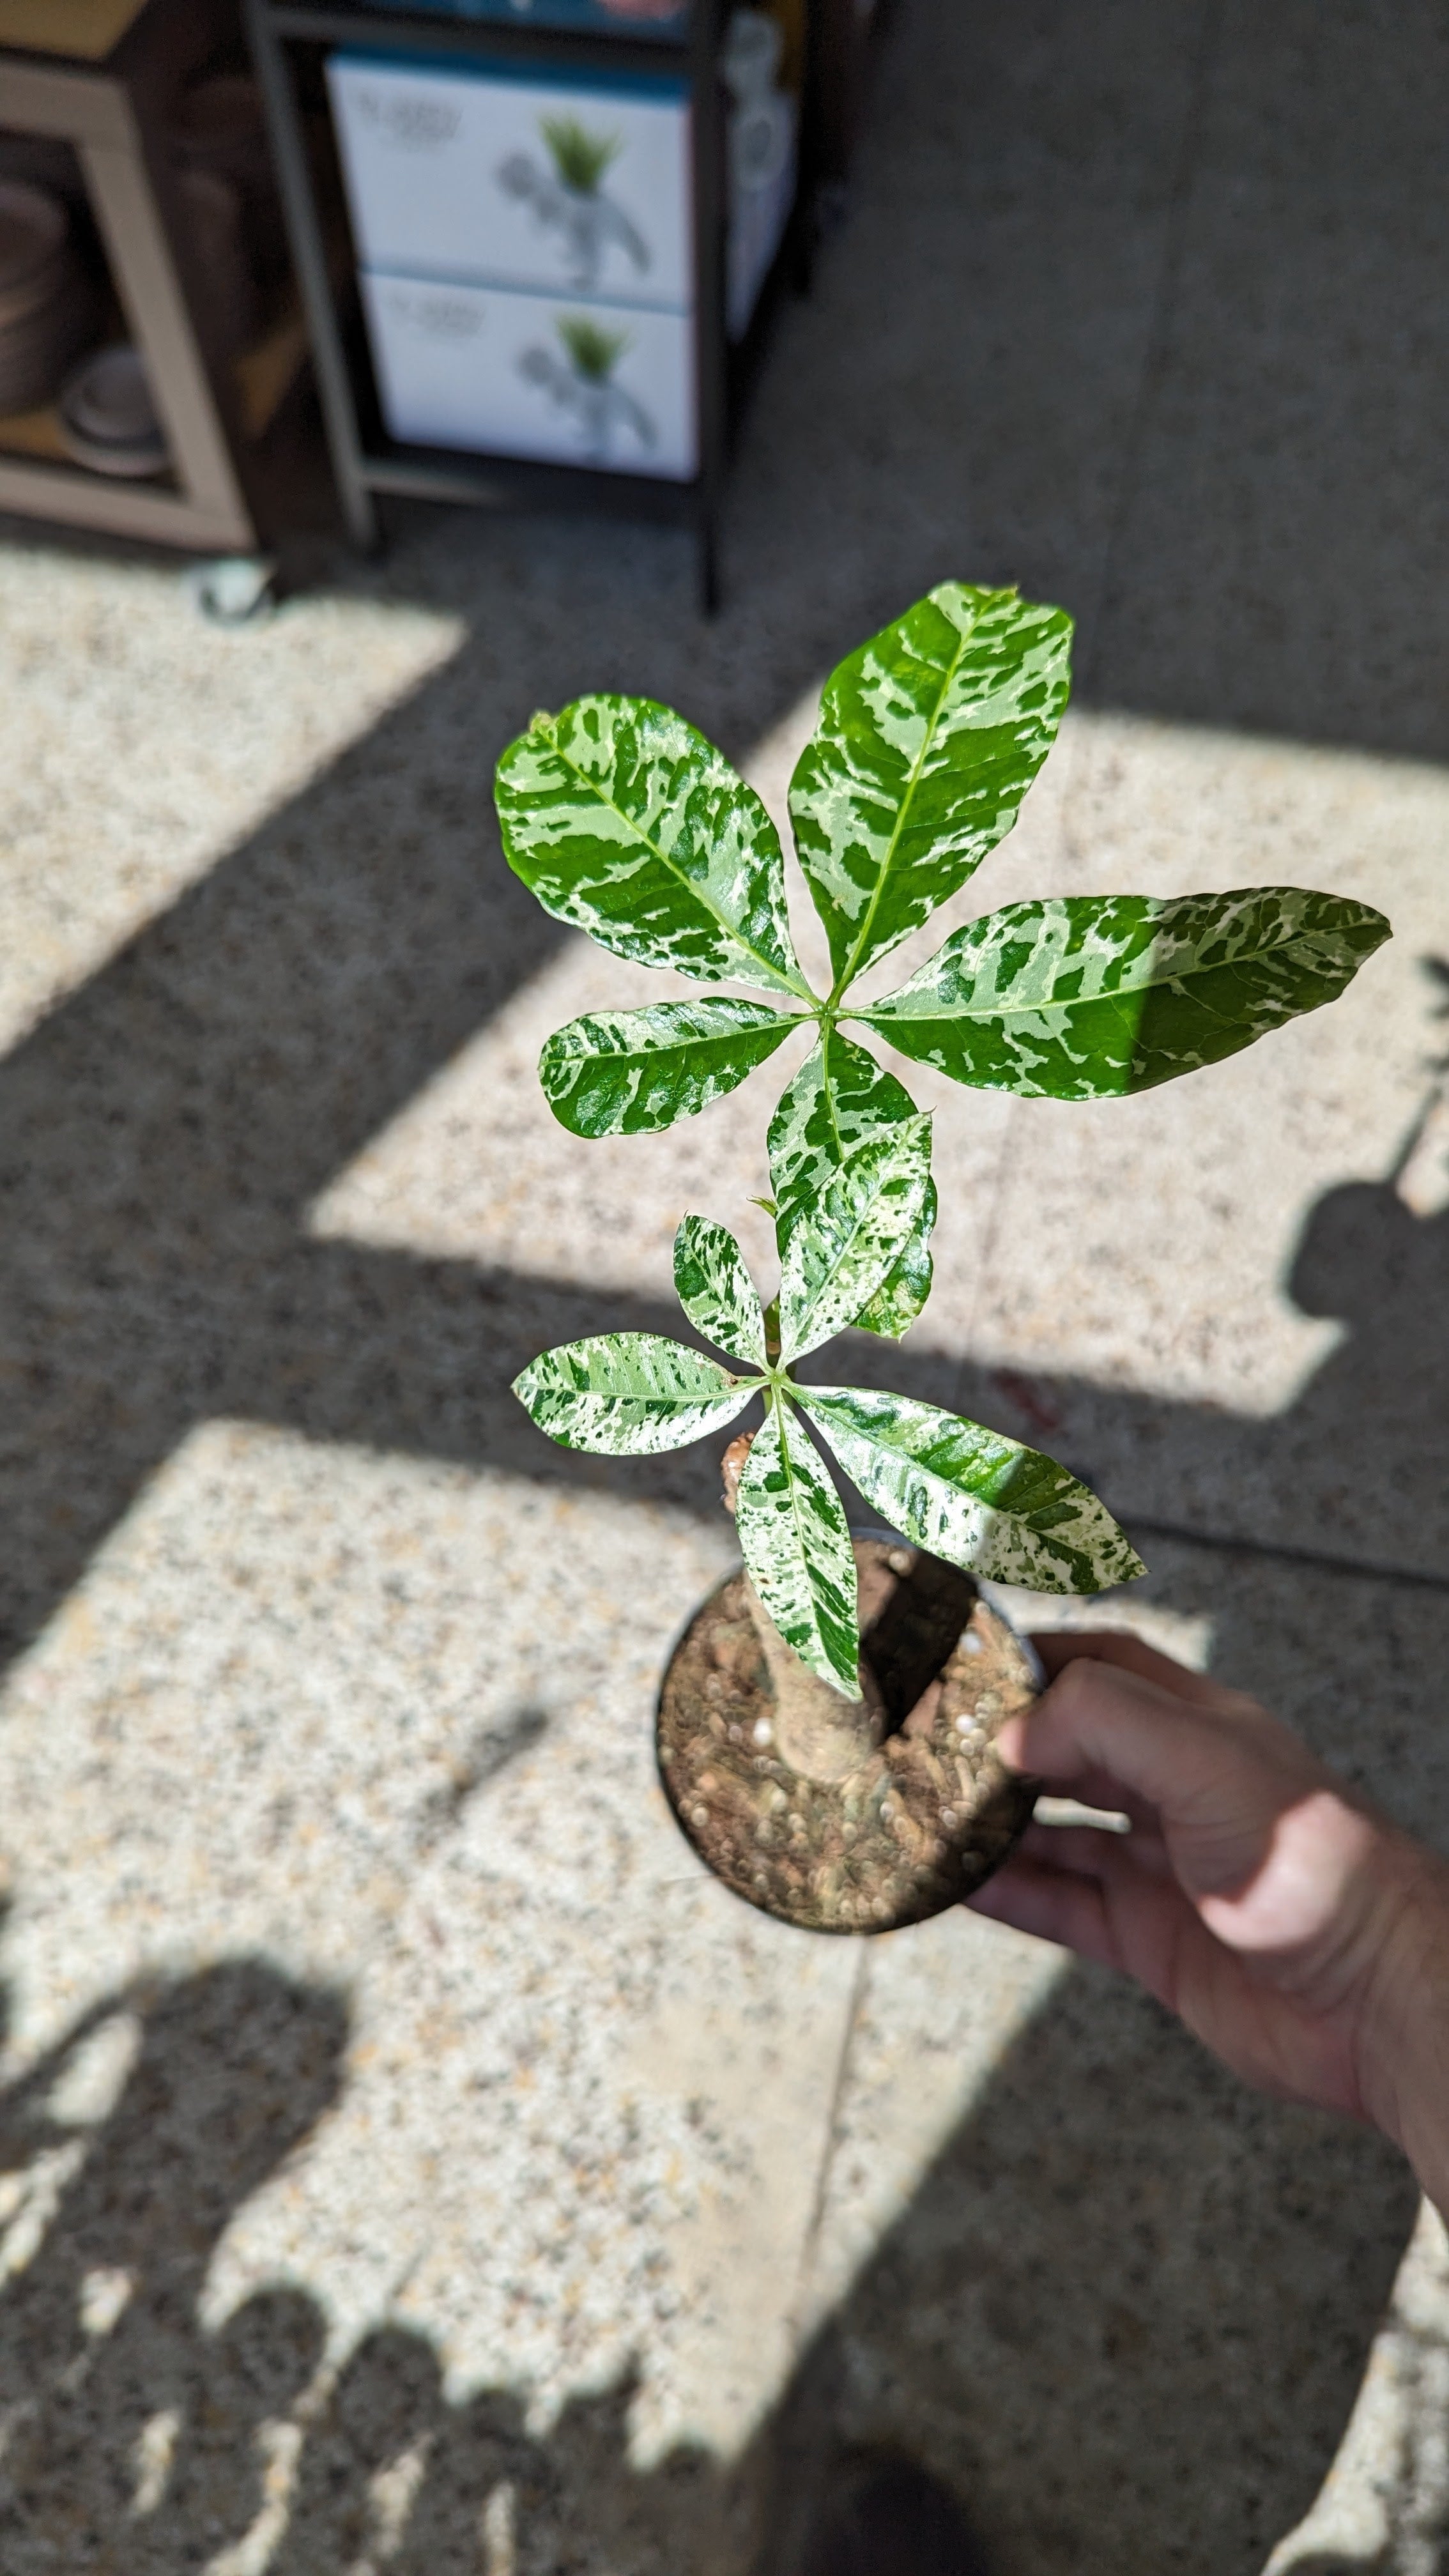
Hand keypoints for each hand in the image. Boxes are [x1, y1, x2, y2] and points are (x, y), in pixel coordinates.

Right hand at [967, 1633, 1448, 2209]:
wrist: (1377, 2000)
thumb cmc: (1321, 1869)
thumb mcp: (1209, 1764)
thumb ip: (1108, 1724)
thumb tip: (1014, 1729)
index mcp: (1197, 1727)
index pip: (1101, 1666)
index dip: (1034, 1657)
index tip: (961, 1660)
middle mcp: (1174, 1790)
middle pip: (1067, 1750)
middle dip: (998, 1743)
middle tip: (921, 1742)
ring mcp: (1161, 1868)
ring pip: (1053, 1832)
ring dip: (990, 1823)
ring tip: (920, 1812)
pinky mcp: (1152, 1941)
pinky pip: (1061, 1906)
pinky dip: (1006, 1893)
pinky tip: (955, 1883)